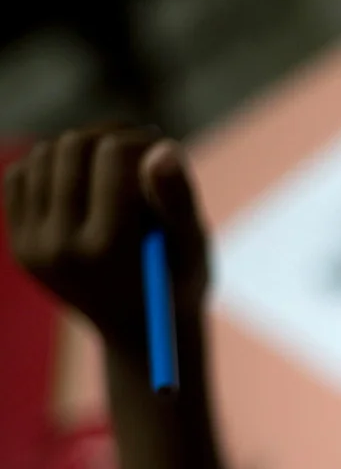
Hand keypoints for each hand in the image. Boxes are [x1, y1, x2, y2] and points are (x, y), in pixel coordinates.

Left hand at [3, 127, 209, 350]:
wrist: (140, 331)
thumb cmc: (179, 283)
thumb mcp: (193, 245)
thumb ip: (178, 198)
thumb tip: (161, 147)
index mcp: (108, 249)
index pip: (112, 155)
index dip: (142, 139)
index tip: (161, 146)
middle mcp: (60, 248)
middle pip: (73, 147)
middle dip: (111, 137)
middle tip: (139, 147)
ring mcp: (32, 247)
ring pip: (45, 154)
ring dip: (83, 149)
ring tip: (116, 168)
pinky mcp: (19, 243)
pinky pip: (22, 175)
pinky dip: (52, 167)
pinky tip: (84, 183)